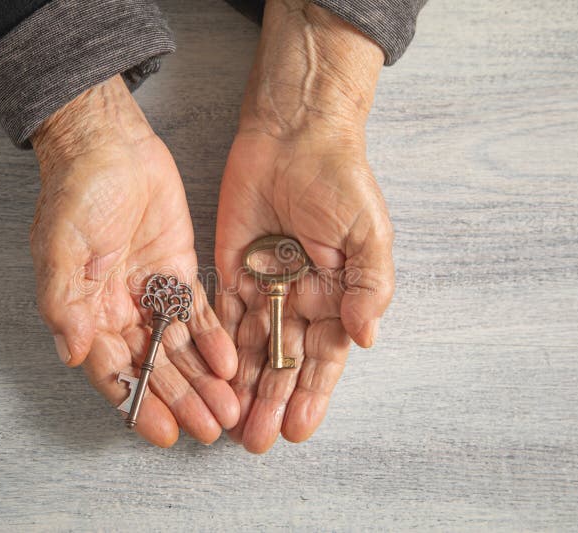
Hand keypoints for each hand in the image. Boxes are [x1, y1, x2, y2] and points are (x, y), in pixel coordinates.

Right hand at [30, 76, 238, 446]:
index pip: (114, 370)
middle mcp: (120, 310)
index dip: (137, 403)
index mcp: (86, 311)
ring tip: (229, 407)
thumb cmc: (75, 194)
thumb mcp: (59, 247)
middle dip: (181, 399)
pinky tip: (232, 362)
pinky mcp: (180, 270)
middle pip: (154, 366)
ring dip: (202, 378)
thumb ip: (65, 302)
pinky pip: (200, 311)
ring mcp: (152, 291)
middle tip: (210, 428)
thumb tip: (73, 354)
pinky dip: (214, 337)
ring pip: (180, 346)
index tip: (162, 433)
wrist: (108, 146)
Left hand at [215, 0, 394, 452]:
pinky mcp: (229, 271)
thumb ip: (370, 285)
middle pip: (282, 362)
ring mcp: (262, 289)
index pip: (323, 358)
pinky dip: (215, 348)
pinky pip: (220, 316)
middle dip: (270, 401)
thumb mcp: (368, 233)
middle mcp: (299, 301)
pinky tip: (208, 377)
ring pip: (248, 348)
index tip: (298, 429)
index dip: (311, 395)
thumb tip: (367, 337)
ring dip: (240, 386)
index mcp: (337, 298)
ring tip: (230, 423)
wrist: (294, 137)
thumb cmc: (340, 182)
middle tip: (255, 440)